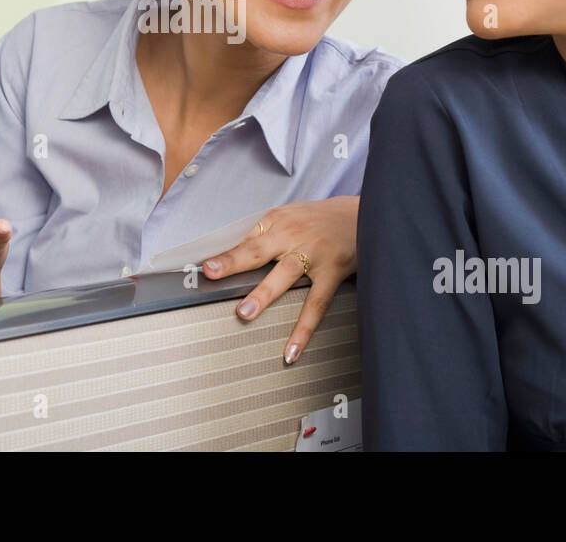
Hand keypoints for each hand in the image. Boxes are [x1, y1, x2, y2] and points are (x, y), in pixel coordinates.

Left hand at [201, 195, 357, 364]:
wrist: (363, 215)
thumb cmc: (319, 220)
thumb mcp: (289, 217)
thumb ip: (262, 237)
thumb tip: (229, 258)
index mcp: (276, 222)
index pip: (243, 238)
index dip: (222, 252)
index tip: (202, 265)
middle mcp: (292, 235)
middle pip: (258, 249)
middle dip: (234, 261)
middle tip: (212, 273)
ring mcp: (312, 254)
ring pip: (284, 274)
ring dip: (264, 293)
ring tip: (245, 312)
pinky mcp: (332, 272)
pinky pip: (316, 304)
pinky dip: (303, 329)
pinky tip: (291, 351)